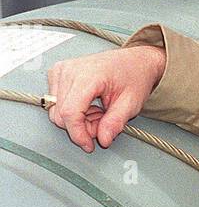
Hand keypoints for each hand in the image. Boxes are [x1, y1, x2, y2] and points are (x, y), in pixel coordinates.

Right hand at [45, 44, 165, 152]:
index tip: (88, 145)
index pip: (70, 112)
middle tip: (103, 124)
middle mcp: (70, 70)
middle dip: (81, 127)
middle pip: (61, 114)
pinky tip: (89, 106)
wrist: (133, 61)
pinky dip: (72, 111)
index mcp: (88, 75)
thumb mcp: (131, 103)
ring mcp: (62, 71)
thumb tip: (103, 139)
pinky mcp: (58, 74)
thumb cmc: (133, 76)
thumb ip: (115, 123)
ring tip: (98, 112)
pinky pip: (56, 102)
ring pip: (56, 111)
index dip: (78, 134)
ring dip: (77, 120)